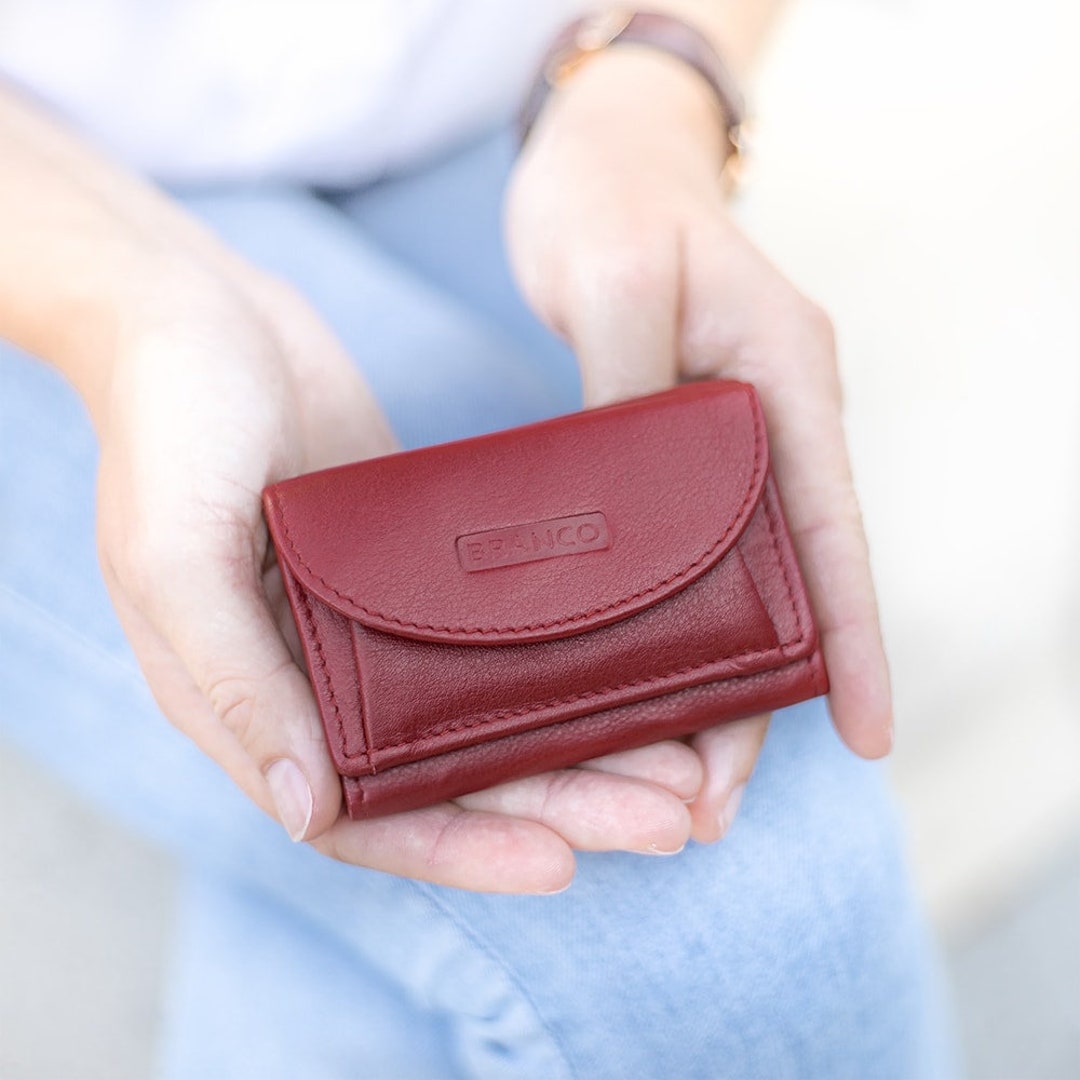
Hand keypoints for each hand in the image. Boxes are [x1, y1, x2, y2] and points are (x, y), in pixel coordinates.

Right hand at [93, 253, 701, 892]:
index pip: (364, 816)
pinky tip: (636, 666)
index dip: (460, 848)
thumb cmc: (166, 427)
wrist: (198, 309)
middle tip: (669, 816)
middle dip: (559, 804)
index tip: (559, 862)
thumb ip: (235, 682)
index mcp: (253, 702)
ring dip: (581, 744)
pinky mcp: (417, 569)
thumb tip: (308, 807)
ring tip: (683, 760)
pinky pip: (500, 634)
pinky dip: (562, 661)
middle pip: (452, 776)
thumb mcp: (172, 555)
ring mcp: (373, 625)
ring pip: (490, 712)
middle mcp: (320, 682)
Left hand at [505, 49, 892, 839]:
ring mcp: (722, 437)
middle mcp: (766, 420)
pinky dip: (667, 617)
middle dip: (760, 689)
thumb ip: (627, 398)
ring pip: (732, 576)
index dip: (851, 634)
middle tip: (712, 800)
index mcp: (783, 378)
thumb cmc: (610, 201)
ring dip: (709, 669)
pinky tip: (639, 679)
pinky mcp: (671, 446)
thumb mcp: (617, 282)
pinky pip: (683, 548)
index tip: (870, 732)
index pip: (831, 525)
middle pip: (783, 575)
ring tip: (674, 773)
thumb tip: (622, 522)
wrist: (596, 160)